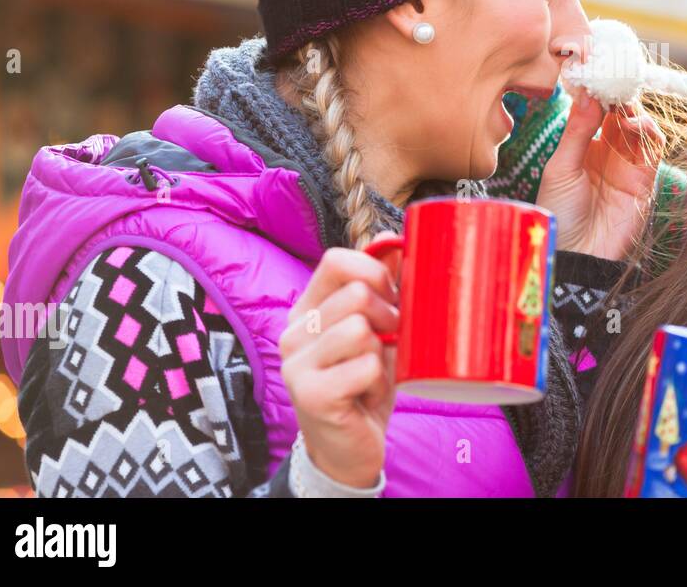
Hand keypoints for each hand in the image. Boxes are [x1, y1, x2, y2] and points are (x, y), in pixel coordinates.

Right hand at [279, 234, 401, 488]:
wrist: (350, 446)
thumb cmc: (365, 381)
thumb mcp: (378, 329)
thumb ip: (381, 286)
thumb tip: (389, 240)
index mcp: (308, 307)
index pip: (336, 260)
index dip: (376, 272)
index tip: (392, 298)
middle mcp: (294, 330)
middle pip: (356, 294)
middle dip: (388, 318)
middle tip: (387, 344)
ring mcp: (296, 362)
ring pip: (361, 330)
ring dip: (381, 355)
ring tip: (371, 374)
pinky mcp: (309, 393)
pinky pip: (366, 365)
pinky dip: (379, 381)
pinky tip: (366, 394)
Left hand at [537, 93, 664, 260]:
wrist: (575, 255)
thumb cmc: (560, 214)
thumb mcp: (560, 168)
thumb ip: (576, 132)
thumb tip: (586, 94)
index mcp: (585, 147)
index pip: (597, 110)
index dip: (599, 91)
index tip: (596, 69)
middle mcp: (609, 152)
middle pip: (622, 113)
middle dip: (619, 94)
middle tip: (614, 77)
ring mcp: (628, 165)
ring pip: (641, 126)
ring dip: (634, 109)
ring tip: (623, 101)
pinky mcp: (645, 180)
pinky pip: (653, 149)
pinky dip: (648, 130)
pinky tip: (635, 121)